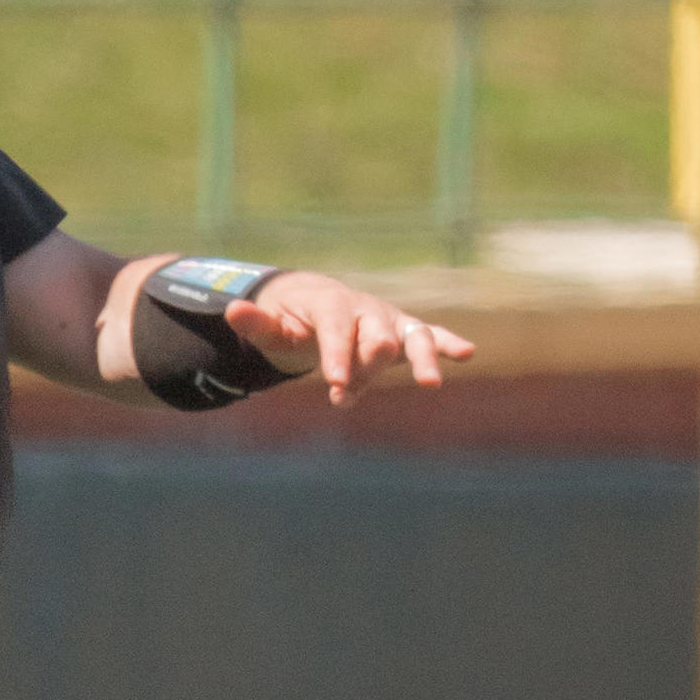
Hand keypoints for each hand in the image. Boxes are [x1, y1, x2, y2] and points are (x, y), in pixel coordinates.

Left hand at [230, 273, 476, 406]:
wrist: (319, 305)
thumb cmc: (293, 322)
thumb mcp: (271, 327)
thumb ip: (256, 323)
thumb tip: (232, 311)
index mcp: (333, 305)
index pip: (339, 330)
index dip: (339, 356)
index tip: (337, 386)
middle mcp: (367, 309)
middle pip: (377, 339)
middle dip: (366, 368)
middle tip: (343, 394)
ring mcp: (389, 320)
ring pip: (412, 336)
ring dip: (423, 359)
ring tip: (429, 385)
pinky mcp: (407, 330)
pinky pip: (431, 335)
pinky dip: (448, 343)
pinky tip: (467, 353)